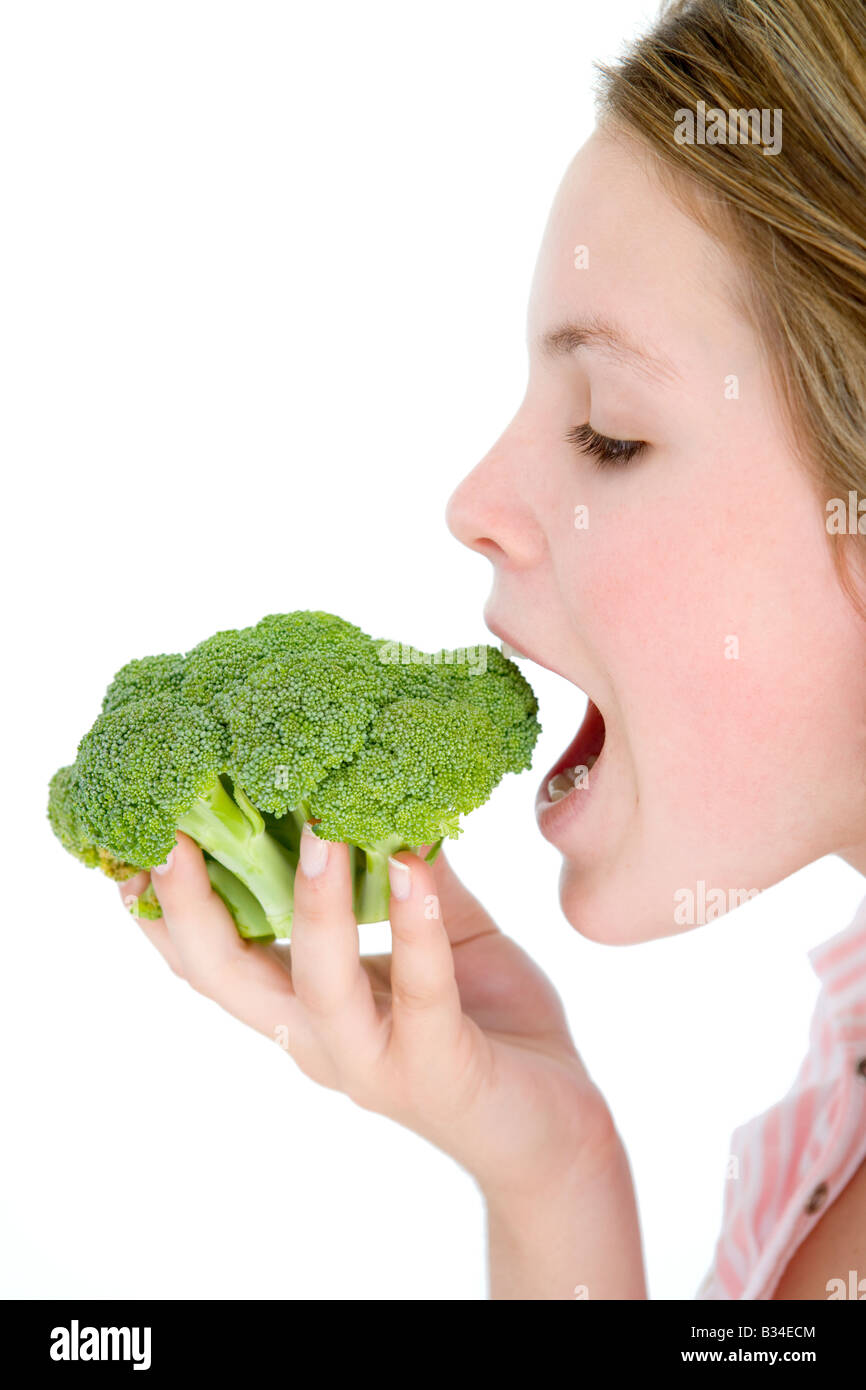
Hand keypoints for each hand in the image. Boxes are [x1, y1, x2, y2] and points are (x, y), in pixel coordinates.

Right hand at [119, 829, 614, 1199]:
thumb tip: (388, 786)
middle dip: (189, 905)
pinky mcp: (436, 1071)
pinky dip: (415, 928)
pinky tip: (413, 867)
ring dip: (314, 904)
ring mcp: (372, 1062)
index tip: (129, 836)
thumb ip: (408, 874)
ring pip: (317, 986)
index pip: (210, 957)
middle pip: (226, 976)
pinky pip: (421, 996)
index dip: (161, 906)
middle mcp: (318, 1039)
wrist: (558, 1134)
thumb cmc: (490, 1027)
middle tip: (169, 827)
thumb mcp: (441, 934)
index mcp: (303, 1006)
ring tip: (319, 827)